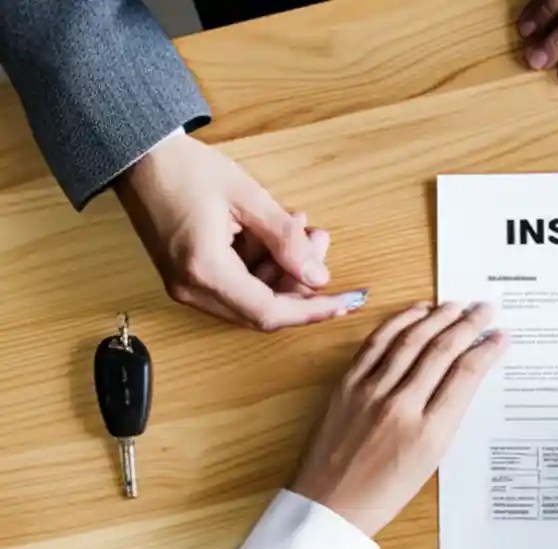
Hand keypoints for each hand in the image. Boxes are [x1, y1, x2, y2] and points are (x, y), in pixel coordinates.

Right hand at [115, 133, 367, 330]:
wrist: (138, 155)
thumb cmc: (185, 168)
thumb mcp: (248, 197)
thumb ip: (286, 239)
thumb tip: (318, 276)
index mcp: (205, 270)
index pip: (270, 311)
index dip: (313, 310)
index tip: (346, 301)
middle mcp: (191, 288)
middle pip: (262, 310)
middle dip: (299, 283)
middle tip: (320, 242)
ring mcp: (186, 285)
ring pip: (252, 298)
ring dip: (283, 270)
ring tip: (302, 228)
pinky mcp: (187, 275)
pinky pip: (235, 285)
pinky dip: (262, 265)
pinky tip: (275, 233)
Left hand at [290, 302, 505, 536]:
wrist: (330, 505)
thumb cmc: (384, 492)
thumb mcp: (431, 460)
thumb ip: (448, 416)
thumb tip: (465, 376)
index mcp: (429, 432)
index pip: (466, 375)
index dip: (487, 350)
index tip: (501, 336)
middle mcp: (401, 406)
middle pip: (442, 350)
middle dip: (469, 324)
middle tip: (486, 309)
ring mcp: (370, 392)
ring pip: (411, 339)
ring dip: (438, 316)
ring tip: (457, 305)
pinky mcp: (346, 385)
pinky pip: (377, 343)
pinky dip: (400, 322)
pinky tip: (417, 312)